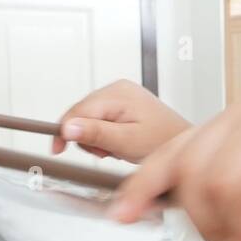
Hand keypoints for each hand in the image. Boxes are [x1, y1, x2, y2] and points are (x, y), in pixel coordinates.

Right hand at [52, 80, 191, 161]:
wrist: (182, 146)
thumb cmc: (163, 143)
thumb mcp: (126, 142)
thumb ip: (96, 134)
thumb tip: (68, 127)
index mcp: (118, 93)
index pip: (78, 110)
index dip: (65, 131)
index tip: (58, 150)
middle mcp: (118, 89)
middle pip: (82, 114)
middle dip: (88, 137)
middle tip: (107, 152)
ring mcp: (121, 95)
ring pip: (89, 118)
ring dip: (97, 138)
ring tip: (117, 148)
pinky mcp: (123, 104)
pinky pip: (100, 120)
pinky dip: (105, 135)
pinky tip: (119, 142)